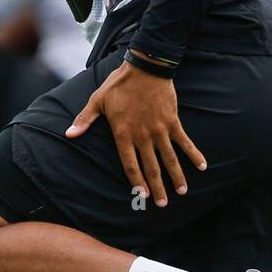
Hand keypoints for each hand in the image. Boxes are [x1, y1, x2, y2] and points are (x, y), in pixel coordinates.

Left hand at [66, 57, 206, 205]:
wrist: (145, 68)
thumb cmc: (119, 84)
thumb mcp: (97, 101)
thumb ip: (85, 120)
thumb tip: (69, 134)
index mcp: (123, 133)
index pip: (130, 164)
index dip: (137, 181)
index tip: (142, 195)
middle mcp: (143, 136)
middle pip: (151, 167)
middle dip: (158, 187)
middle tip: (163, 203)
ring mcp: (160, 130)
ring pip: (169, 158)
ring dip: (177, 176)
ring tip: (182, 192)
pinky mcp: (173, 121)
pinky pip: (185, 141)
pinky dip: (194, 154)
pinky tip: (202, 166)